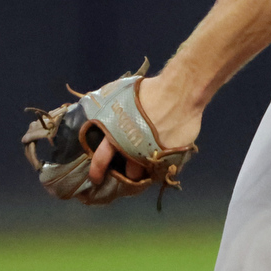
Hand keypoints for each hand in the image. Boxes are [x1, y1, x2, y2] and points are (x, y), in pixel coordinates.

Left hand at [88, 70, 202, 185]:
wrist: (179, 92)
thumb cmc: (148, 91)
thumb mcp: (118, 95)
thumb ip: (106, 109)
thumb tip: (90, 111)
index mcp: (116, 136)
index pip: (101, 160)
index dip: (97, 172)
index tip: (96, 179)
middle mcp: (134, 151)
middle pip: (131, 174)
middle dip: (131, 172)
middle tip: (133, 167)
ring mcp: (155, 157)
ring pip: (150, 173)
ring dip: (149, 168)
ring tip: (151, 160)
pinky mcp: (175, 158)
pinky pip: (168, 166)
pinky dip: (166, 162)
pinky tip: (167, 152)